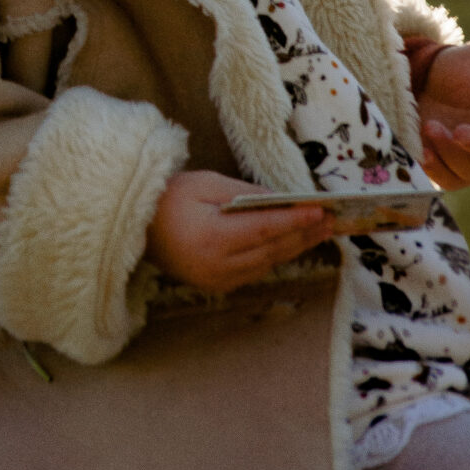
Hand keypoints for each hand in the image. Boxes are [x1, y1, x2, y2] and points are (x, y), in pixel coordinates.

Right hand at [145, 170, 334, 294]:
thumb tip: (280, 200)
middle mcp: (218, 265)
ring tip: (320, 231)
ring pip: (268, 263)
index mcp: (213, 238)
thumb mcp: (206, 184)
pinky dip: (275, 256)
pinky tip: (292, 244)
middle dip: (304, 234)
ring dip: (295, 247)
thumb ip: (244, 194)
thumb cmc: (169, 198)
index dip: (296, 220)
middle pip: (273, 249)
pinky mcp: (216, 285)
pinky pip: (255, 271)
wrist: (138, 228)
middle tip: (331, 220)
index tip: (321, 210)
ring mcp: (217, 280)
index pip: (266, 229)